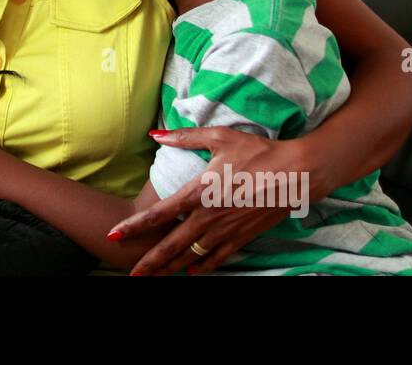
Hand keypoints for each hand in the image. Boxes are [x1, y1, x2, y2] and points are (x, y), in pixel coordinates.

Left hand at [108, 127, 311, 275]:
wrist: (297, 173)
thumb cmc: (258, 151)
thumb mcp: (219, 137)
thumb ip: (185, 138)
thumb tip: (155, 134)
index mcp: (199, 192)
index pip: (159, 214)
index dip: (134, 227)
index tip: (114, 235)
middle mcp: (209, 216)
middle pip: (171, 245)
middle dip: (149, 261)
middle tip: (132, 274)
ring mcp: (226, 230)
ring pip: (191, 255)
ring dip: (171, 268)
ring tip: (154, 277)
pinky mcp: (243, 236)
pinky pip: (217, 257)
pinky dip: (202, 266)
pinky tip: (191, 272)